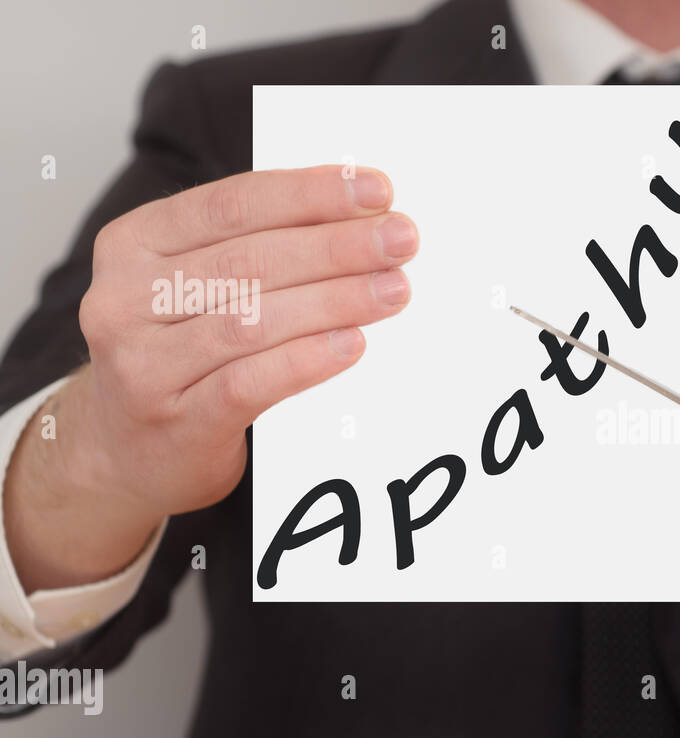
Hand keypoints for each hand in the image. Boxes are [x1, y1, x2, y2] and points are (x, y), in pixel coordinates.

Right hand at [5, 166, 418, 589]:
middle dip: (337, 245)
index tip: (376, 190)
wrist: (127, 452)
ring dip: (335, 300)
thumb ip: (254, 248)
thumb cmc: (178, 355)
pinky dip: (308, 360)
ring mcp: (145, 363)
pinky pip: (252, 383)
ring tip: (393, 289)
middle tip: (401, 239)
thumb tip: (357, 217)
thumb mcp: (194, 286)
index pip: (232, 204)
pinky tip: (353, 344)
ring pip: (253, 320)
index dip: (310, 193)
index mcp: (133, 244)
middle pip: (249, 259)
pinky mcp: (177, 420)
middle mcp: (125, 298)